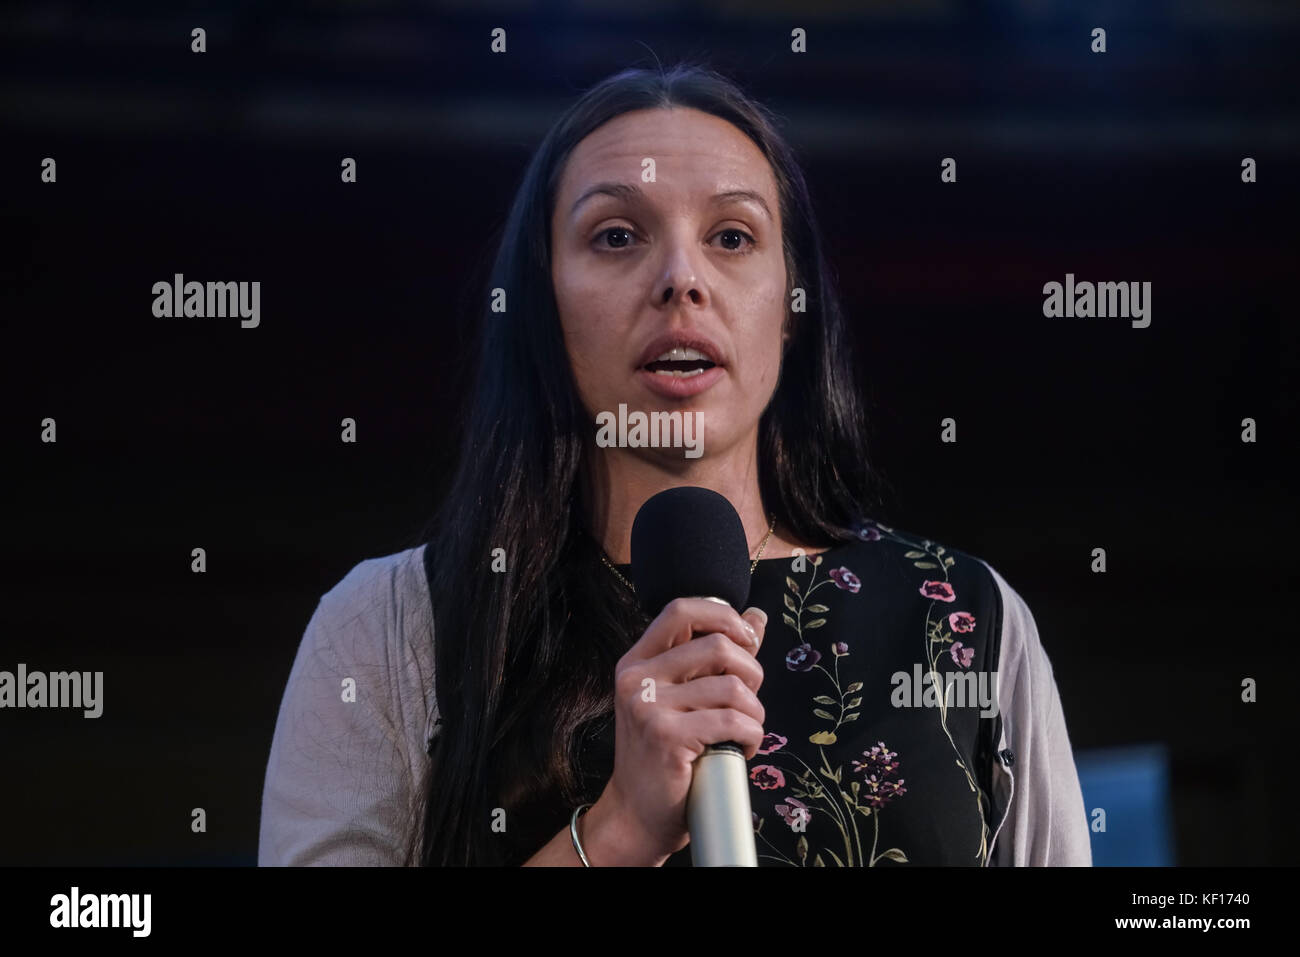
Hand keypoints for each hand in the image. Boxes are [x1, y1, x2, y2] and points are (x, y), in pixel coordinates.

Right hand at [586, 598, 767, 864]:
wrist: (637, 815)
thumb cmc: (665, 756)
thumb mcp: (682, 697)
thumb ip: (715, 656)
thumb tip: (756, 617)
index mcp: (637, 662)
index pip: (681, 610)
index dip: (722, 616)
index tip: (745, 640)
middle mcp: (637, 678)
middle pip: (717, 645)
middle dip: (751, 671)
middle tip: (748, 699)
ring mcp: (649, 707)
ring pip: (732, 687)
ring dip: (754, 712)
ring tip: (745, 731)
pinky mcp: (667, 737)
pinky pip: (733, 721)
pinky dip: (752, 735)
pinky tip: (742, 748)